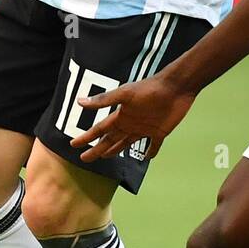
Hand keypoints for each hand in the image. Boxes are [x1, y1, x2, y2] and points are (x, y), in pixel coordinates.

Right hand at [70, 73, 196, 161]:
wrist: (174, 88)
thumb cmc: (149, 89)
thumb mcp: (125, 94)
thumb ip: (104, 100)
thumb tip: (79, 102)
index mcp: (120, 116)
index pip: (99, 130)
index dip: (87, 138)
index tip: (74, 145)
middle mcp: (130, 124)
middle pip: (110, 140)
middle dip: (97, 149)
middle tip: (85, 159)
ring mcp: (144, 129)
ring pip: (126, 143)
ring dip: (116, 150)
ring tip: (106, 157)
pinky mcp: (160, 132)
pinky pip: (154, 145)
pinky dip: (150, 152)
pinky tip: (146, 158)